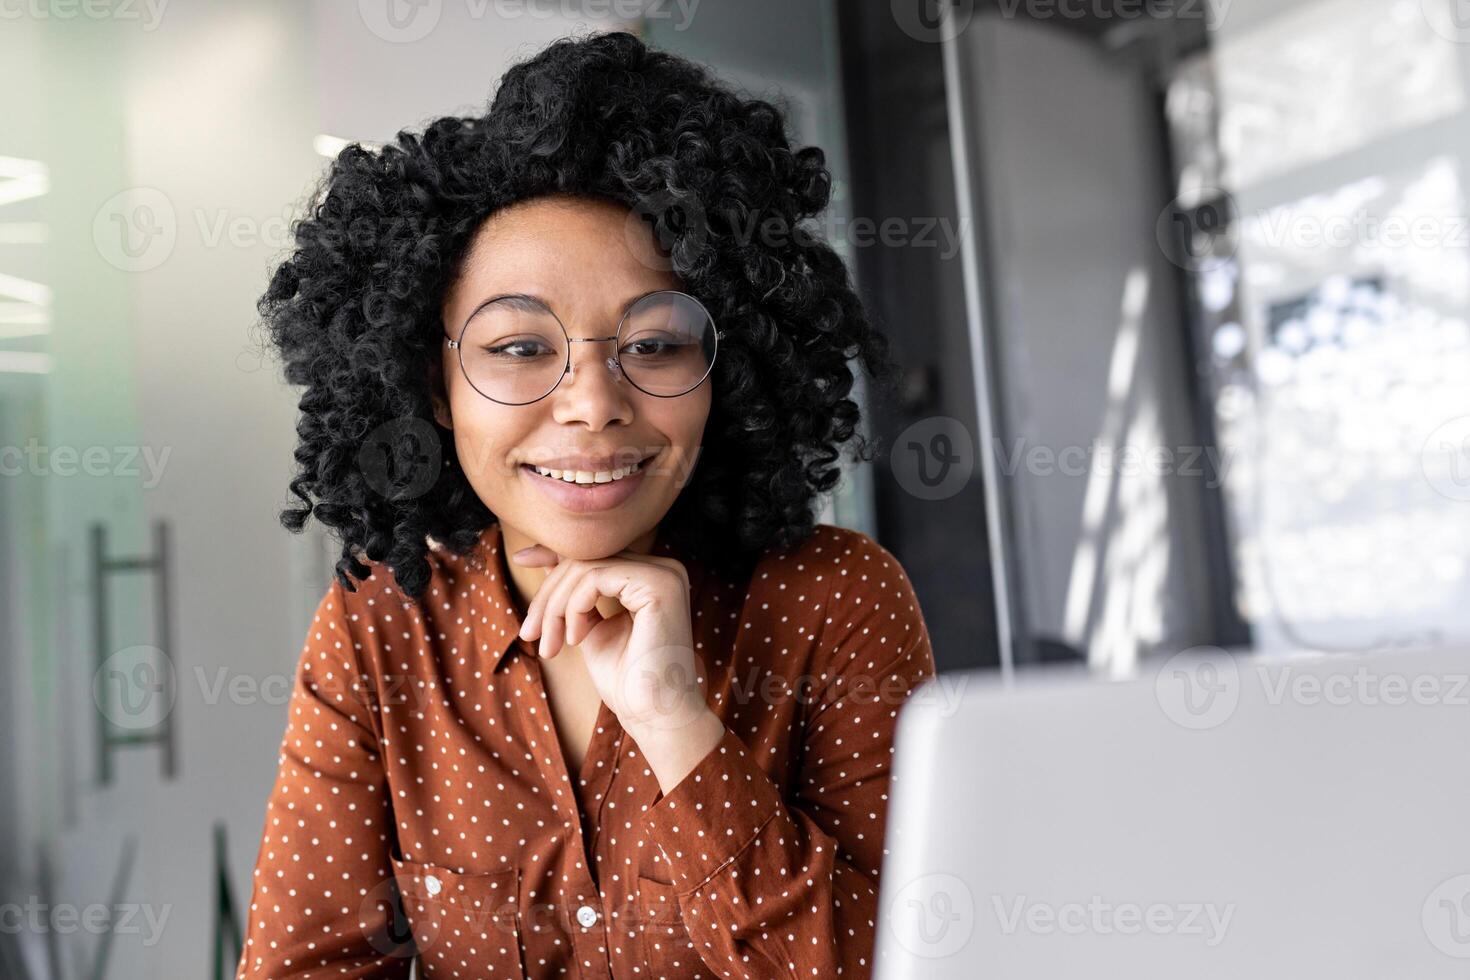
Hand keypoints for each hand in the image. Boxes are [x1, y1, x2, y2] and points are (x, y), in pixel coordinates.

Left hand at [512, 544, 711, 737]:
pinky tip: (575, 640)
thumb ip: (576, 594)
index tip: (520, 559)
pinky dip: (573, 608)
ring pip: (586, 567)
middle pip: (587, 558)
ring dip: (555, 607)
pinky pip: (595, 578)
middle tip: (529, 634)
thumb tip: (547, 560)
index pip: (596, 553)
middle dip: (548, 595)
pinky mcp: (659, 585)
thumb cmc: (627, 681)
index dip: (554, 553)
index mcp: (652, 577)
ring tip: (550, 645)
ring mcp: (664, 574)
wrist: (655, 718)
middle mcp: (664, 568)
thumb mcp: (590, 626)